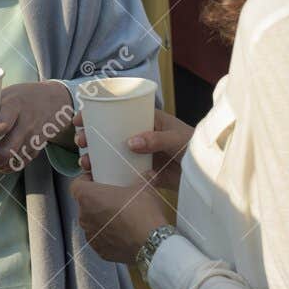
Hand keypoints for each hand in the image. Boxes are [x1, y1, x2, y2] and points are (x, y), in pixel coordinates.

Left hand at [0, 81, 72, 177]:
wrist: (55, 101)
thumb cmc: (23, 96)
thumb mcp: (6, 93)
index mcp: (17, 105)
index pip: (2, 123)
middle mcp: (27, 124)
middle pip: (7, 149)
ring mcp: (34, 139)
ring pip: (11, 160)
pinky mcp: (37, 149)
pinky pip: (18, 163)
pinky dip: (1, 168)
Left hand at [70, 174, 169, 262]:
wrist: (152, 243)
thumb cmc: (142, 212)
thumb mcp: (144, 187)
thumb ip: (144, 177)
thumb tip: (150, 174)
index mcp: (88, 197)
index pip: (76, 185)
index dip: (86, 181)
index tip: (98, 179)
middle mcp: (84, 217)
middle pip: (85, 205)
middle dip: (97, 201)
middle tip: (114, 198)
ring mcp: (91, 236)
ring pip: (93, 223)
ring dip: (102, 219)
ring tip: (120, 216)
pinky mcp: (100, 252)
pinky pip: (101, 239)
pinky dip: (109, 236)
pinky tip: (123, 233)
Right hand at [75, 107, 191, 193]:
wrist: (208, 173)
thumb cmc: (195, 147)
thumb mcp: (177, 138)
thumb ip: (156, 139)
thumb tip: (130, 142)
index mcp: (147, 120)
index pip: (117, 112)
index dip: (96, 114)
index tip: (80, 119)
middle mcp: (140, 135)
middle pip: (109, 133)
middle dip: (91, 136)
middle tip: (80, 141)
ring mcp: (140, 154)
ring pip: (111, 153)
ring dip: (95, 156)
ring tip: (85, 161)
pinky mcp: (142, 172)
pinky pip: (120, 171)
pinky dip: (107, 173)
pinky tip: (96, 176)